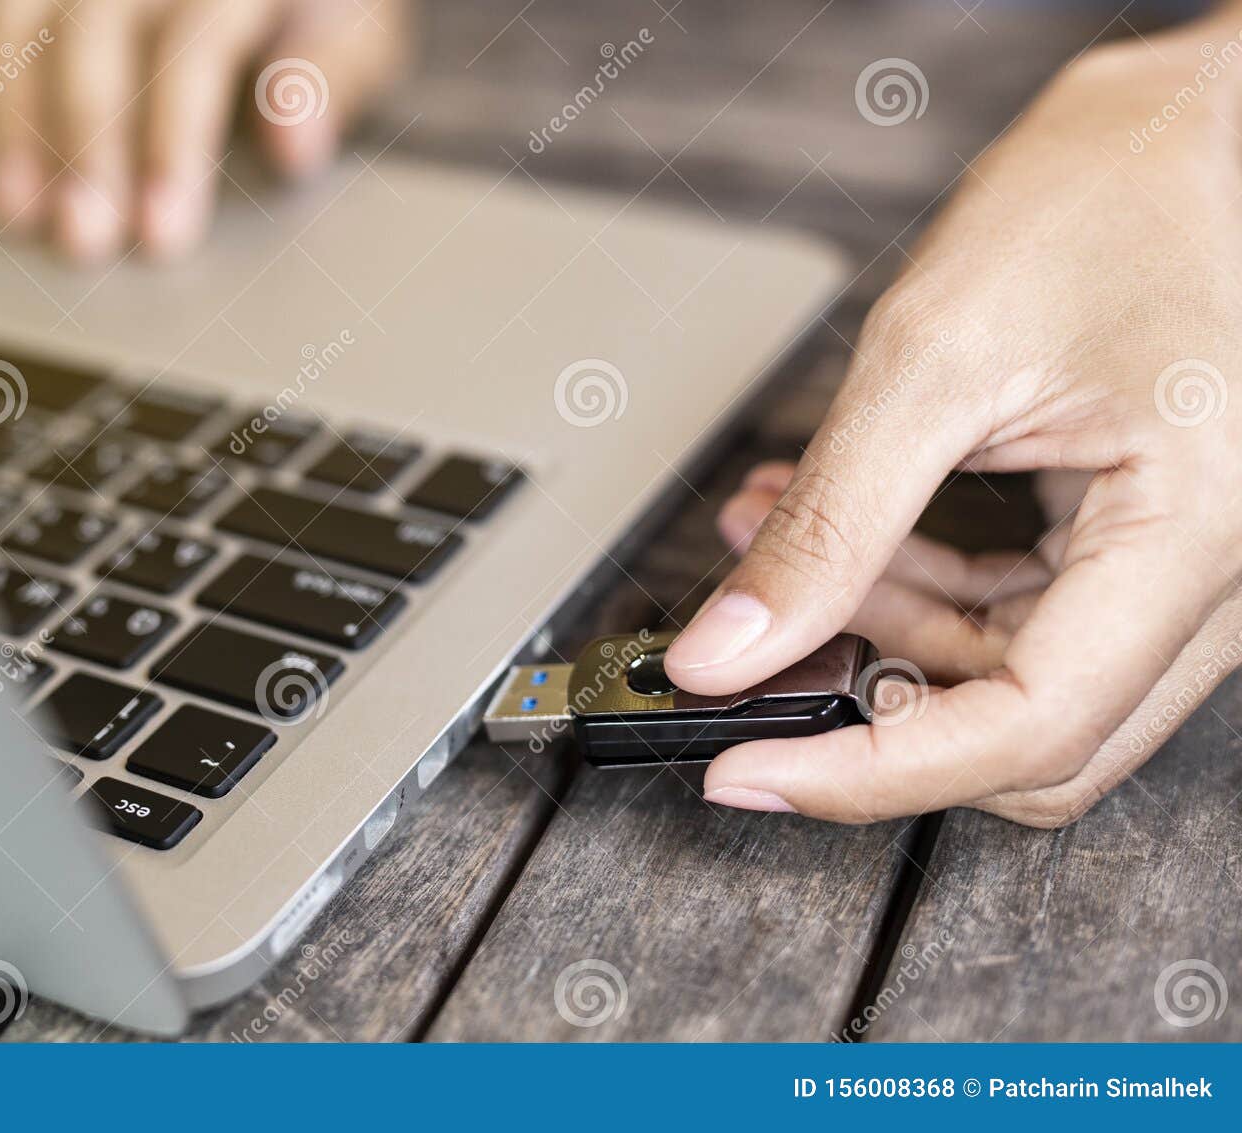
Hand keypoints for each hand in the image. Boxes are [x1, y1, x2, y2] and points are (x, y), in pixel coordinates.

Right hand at [0, 0, 409, 258]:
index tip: (161, 232)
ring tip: (16, 214)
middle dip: (86, 148)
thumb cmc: (327, 4)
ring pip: (28, 24)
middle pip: (98, 40)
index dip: (173, 144)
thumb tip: (294, 141)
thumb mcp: (359, 36)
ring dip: (14, 124)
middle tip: (82, 240)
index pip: (194, 50)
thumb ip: (327, 81)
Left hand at [663, 18, 1241, 826]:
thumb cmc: (1117, 191)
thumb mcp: (936, 356)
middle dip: (869, 709)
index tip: (745, 768)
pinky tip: (827, 534)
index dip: (868, 773)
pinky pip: (1021, 615)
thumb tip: (731, 648)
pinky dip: (915, 590)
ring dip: (875, 634)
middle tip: (746, 668)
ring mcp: (1181, 564)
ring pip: (1010, 680)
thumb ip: (831, 523)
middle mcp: (1213, 576)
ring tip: (764, 547)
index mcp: (1194, 536)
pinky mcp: (1140, 537)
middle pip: (1026, 737)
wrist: (1200, 122)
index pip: (1023, 729)